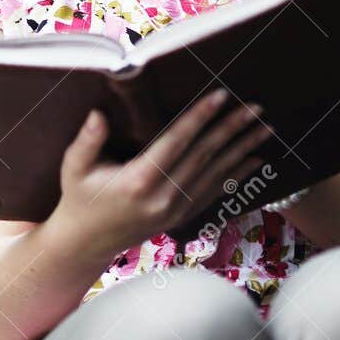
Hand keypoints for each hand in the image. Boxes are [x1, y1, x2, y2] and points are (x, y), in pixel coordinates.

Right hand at [51, 89, 274, 259]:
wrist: (86, 244)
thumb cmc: (79, 199)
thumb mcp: (74, 168)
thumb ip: (87, 140)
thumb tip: (98, 113)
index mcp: (137, 181)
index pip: (175, 142)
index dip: (199, 117)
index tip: (220, 96)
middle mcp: (162, 197)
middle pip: (204, 156)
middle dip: (232, 129)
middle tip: (256, 108)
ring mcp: (175, 210)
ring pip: (215, 174)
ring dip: (243, 149)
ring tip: (266, 129)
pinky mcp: (181, 217)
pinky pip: (214, 192)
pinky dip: (237, 175)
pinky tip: (255, 160)